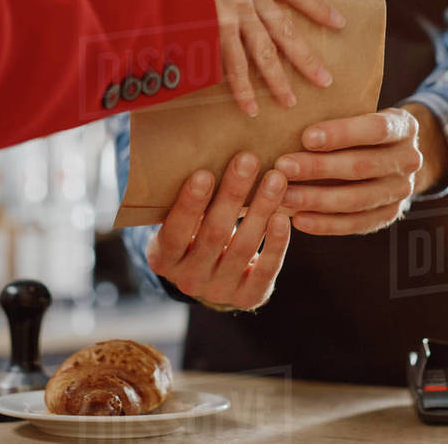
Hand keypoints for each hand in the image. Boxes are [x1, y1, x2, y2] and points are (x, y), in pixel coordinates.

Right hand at [147, 151, 291, 310]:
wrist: (210, 280)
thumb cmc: (192, 236)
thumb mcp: (179, 224)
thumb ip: (188, 203)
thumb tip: (205, 150)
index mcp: (163, 258)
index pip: (175, 231)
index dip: (190, 203)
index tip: (204, 173)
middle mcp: (188, 279)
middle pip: (214, 233)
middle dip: (232, 194)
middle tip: (248, 160)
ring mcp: (219, 291)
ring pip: (243, 246)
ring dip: (261, 209)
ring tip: (276, 178)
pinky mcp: (248, 297)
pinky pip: (265, 269)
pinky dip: (276, 243)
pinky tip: (284, 217)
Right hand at [183, 0, 344, 116]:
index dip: (317, 5)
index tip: (338, 22)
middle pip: (285, 26)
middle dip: (305, 56)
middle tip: (325, 80)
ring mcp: (231, 8)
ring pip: (264, 51)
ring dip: (278, 80)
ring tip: (289, 103)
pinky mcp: (215, 27)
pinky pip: (234, 65)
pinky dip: (243, 88)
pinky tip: (251, 106)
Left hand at [274, 107, 435, 235]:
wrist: (393, 156)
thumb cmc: (362, 129)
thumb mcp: (360, 114)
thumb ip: (337, 118)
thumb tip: (289, 126)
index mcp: (404, 127)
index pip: (376, 129)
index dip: (341, 134)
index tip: (306, 137)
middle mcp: (409, 160)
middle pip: (362, 166)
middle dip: (319, 168)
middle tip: (284, 167)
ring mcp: (401, 191)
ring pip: (357, 199)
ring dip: (316, 199)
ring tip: (284, 196)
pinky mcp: (389, 215)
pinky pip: (355, 223)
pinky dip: (325, 224)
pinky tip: (298, 219)